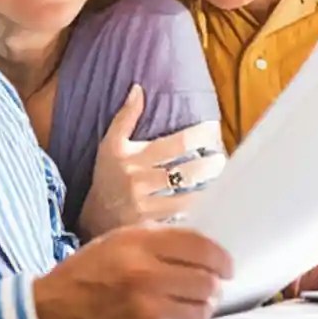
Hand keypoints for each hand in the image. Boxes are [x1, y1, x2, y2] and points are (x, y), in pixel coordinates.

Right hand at [33, 224, 232, 318]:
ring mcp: (150, 314)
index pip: (201, 247)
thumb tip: (200, 247)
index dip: (221, 258)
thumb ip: (157, 240)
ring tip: (179, 306)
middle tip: (203, 288)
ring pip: (203, 311)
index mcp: (139, 246)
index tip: (226, 266)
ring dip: (198, 309)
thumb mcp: (115, 242)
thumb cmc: (82, 277)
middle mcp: (147, 277)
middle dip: (210, 285)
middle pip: (208, 281)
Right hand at [80, 84, 225, 238]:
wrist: (92, 219)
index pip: (175, 144)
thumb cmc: (107, 177)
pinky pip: (178, 223)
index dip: (199, 136)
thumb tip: (138, 89)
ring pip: (186, 200)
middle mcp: (138, 182)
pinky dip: (196, 217)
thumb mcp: (110, 145)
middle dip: (209, 166)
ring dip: (208, 192)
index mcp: (133, 158)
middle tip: (223, 160)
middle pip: (185, 173)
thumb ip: (125, 117)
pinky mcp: (149, 229)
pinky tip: (211, 211)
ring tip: (224, 184)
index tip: (215, 131)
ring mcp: (144, 208)